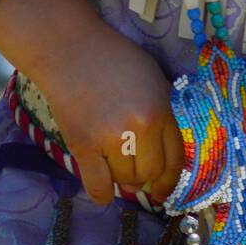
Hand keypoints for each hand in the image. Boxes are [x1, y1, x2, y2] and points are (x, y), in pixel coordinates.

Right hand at [34, 23, 184, 206]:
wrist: (70, 50)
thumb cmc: (114, 59)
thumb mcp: (153, 79)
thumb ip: (162, 113)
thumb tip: (162, 152)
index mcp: (161, 110)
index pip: (175, 159)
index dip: (169, 180)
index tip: (162, 190)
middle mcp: (141, 127)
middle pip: (150, 173)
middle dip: (144, 176)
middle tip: (132, 168)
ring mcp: (111, 138)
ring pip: (125, 181)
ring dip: (120, 177)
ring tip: (112, 160)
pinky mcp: (83, 146)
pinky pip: (98, 187)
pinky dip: (102, 193)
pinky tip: (102, 185)